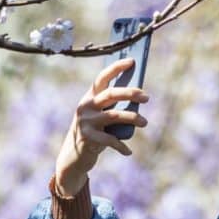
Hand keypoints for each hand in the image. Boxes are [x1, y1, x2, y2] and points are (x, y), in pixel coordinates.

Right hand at [51, 58, 149, 195]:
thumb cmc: (94, 132)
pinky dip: (121, 146)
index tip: (132, 61)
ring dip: (132, 118)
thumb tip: (138, 98)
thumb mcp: (101, 117)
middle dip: (130, 93)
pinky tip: (128, 152)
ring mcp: (86, 122)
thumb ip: (113, 108)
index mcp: (89, 97)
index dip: (116, 68)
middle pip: (111, 94)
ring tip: (144, 122)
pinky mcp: (87, 137)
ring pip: (114, 115)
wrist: (72, 156)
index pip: (102, 78)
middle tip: (147, 97)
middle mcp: (86, 106)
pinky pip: (110, 140)